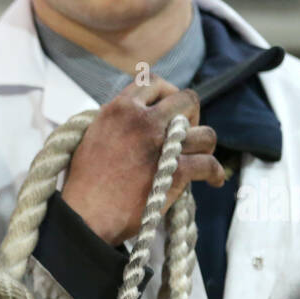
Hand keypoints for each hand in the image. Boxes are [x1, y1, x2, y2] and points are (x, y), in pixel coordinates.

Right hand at [61, 77, 226, 246]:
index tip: (169, 109)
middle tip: (186, 133)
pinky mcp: (175, 171)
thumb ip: (117, 121)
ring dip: (204, 144)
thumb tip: (137, 116)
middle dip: (191, 115)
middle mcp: (143, 120)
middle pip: (187, 100)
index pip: (154, 82)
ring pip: (204, 133)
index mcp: (120, 109)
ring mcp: (162, 145)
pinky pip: (208, 164)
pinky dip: (215, 172)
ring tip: (199, 155)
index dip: (167, 93)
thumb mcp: (92, 136)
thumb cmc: (84, 183)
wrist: (86, 216)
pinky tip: (215, 179)